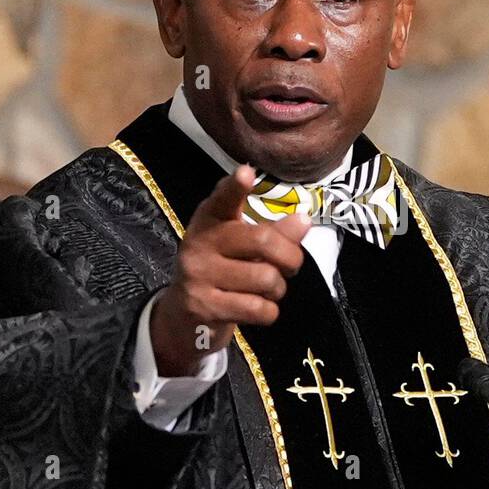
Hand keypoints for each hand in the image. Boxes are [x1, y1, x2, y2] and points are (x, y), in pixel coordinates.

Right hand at [150, 164, 309, 375]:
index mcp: (210, 219)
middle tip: (290, 266)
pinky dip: (269, 312)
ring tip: (269, 289)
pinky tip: (258, 308)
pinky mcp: (205, 306)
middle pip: (263, 241)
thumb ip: (273, 232)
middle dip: (291, 257)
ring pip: (266, 278)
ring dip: (279, 288)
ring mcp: (199, 275)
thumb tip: (302, 220)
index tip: (246, 172)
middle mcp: (200, 242)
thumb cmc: (223, 270)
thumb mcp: (242, 246)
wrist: (186, 315)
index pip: (223, 199)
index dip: (235, 187)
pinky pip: (258, 308)